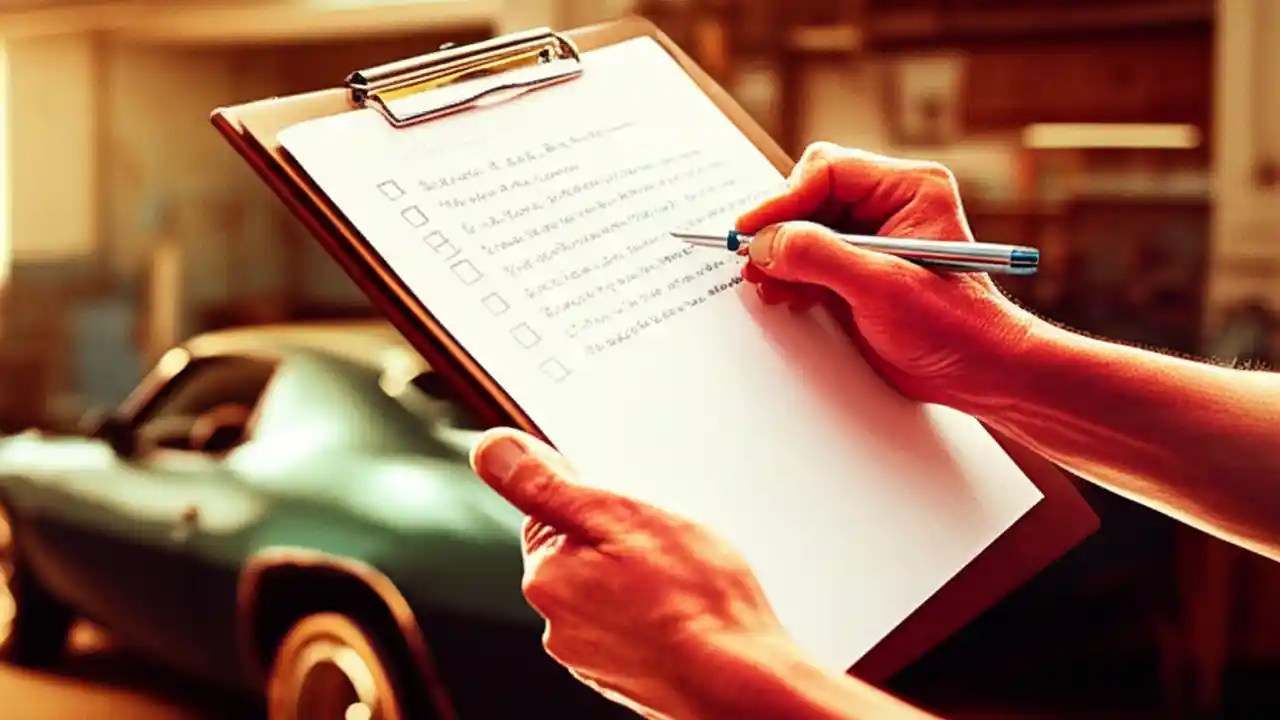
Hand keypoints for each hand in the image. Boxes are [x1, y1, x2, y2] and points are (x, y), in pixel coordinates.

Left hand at [468, 427, 798, 718]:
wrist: (743, 684)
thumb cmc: (697, 602)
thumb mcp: (624, 516)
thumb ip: (551, 484)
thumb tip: (493, 451)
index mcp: (547, 576)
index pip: (552, 510)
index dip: (601, 503)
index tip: (636, 515)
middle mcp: (557, 622)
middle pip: (581, 552)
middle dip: (622, 542)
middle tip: (669, 552)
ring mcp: (589, 655)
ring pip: (608, 590)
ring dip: (640, 581)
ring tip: (683, 587)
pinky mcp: (621, 676)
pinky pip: (631, 626)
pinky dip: (654, 616)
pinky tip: (686, 615)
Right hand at [737, 142, 1039, 414]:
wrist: (976, 374)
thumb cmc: (954, 328)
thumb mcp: (884, 289)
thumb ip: (822, 257)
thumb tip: (766, 242)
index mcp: (909, 189)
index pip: (829, 172)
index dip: (784, 199)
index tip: (752, 230)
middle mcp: (889, 204)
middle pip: (811, 196)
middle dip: (780, 230)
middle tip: (754, 260)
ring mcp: (872, 237)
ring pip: (805, 228)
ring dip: (780, 255)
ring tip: (766, 283)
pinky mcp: (858, 269)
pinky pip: (810, 258)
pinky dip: (790, 275)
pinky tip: (783, 296)